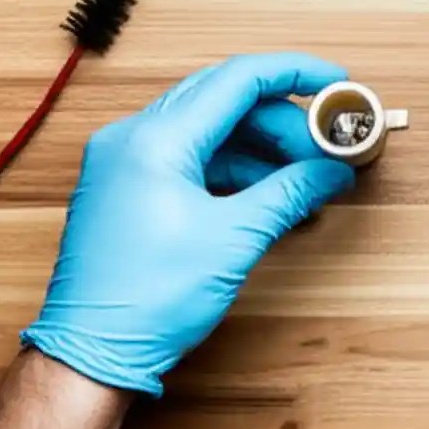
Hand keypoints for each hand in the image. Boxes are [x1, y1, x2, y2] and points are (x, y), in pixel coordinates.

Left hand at [22, 53, 355, 395]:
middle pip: (225, 100)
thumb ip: (289, 193)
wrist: (92, 355)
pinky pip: (191, 157)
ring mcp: (126, 162)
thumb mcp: (233, 239)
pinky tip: (269, 190)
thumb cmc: (144, 302)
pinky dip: (233, 167)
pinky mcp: (129, 188)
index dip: (296, 74)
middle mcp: (133, 139)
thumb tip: (330, 172)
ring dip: (261, 146)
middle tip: (326, 145)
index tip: (336, 81)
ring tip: (304, 175)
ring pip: (209, 129)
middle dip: (283, 119)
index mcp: (154, 140)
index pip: (238, 79)